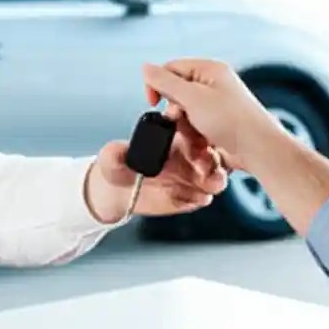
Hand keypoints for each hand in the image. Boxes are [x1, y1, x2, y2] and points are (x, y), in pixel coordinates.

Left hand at [85, 129, 227, 223]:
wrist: (116, 193)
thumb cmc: (117, 165)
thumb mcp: (112, 156)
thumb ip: (116, 152)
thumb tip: (120, 149)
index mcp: (174, 137)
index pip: (193, 129)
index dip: (198, 133)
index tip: (196, 140)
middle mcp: (187, 155)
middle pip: (212, 152)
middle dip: (214, 157)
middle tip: (207, 165)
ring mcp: (191, 177)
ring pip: (214, 175)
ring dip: (216, 178)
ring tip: (208, 183)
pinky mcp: (189, 197)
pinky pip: (203, 197)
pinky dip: (203, 197)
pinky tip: (196, 198)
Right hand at [140, 59, 284, 172]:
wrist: (259, 150)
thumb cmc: (232, 121)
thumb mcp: (192, 98)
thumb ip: (165, 82)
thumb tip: (145, 67)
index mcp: (209, 70)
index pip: (171, 69)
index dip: (158, 85)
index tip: (154, 103)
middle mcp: (213, 85)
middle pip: (176, 96)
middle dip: (175, 115)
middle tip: (184, 122)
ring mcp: (216, 107)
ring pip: (184, 117)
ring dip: (185, 132)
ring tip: (198, 141)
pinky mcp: (218, 126)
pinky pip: (195, 131)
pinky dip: (196, 141)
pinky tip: (205, 149)